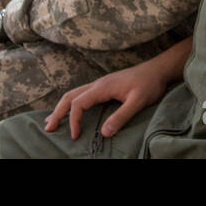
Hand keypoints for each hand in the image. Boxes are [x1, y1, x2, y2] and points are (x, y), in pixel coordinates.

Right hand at [45, 61, 168, 139]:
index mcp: (102, 87)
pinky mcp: (105, 87)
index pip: (78, 103)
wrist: (158, 70)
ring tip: (52, 121)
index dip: (73, 120)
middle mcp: (98, 84)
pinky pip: (82, 95)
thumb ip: (121, 116)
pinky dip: (71, 104)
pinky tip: (72, 112)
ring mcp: (101, 85)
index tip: (75, 136)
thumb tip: (104, 133)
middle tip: (48, 129)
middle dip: (57, 112)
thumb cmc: (149, 84)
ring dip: (62, 107)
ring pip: (74, 94)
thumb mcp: (138, 101)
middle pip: (70, 96)